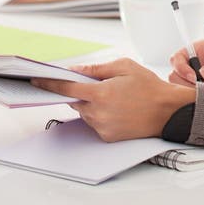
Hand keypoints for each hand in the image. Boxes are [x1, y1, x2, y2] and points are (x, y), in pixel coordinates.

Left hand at [31, 58, 193, 141]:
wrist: (167, 112)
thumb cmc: (148, 87)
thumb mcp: (125, 67)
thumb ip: (97, 69)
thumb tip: (76, 71)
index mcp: (101, 94)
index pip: (66, 88)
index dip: (49, 84)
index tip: (37, 80)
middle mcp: (98, 113)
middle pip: (75, 101)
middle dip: (79, 92)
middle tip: (97, 84)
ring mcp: (102, 127)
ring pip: (84, 112)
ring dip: (91, 103)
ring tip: (114, 96)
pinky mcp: (107, 137)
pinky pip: (94, 123)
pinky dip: (99, 114)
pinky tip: (117, 108)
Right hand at [169, 41, 203, 94]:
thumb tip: (203, 72)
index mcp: (201, 50)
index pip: (178, 57)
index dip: (181, 67)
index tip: (194, 77)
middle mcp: (197, 65)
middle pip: (175, 74)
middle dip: (184, 83)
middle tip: (201, 89)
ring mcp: (199, 81)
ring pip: (181, 89)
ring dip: (190, 93)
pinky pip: (192, 99)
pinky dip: (196, 102)